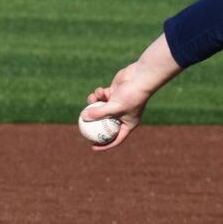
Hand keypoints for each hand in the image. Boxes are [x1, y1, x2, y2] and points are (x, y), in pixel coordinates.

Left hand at [81, 36, 181, 150]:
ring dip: (94, 103)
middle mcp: (123, 115)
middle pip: (106, 124)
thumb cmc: (131, 95)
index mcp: (128, 123)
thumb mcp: (114, 107)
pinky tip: (99, 90)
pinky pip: (102, 96)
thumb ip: (98, 113)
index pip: (116, 139)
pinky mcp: (113, 93)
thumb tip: (83, 117)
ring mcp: (117, 104)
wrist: (139, 77)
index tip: (92, 146)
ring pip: (101, 108)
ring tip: (91, 99)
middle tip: (83, 126)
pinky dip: (99, 94)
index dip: (104, 145)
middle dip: (94, 123)